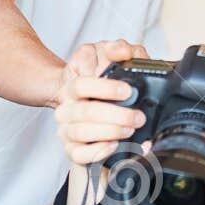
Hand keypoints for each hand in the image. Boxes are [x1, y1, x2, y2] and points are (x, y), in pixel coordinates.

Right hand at [53, 40, 148, 165]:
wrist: (80, 104)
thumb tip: (124, 51)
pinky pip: (79, 154)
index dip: (105, 88)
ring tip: (129, 129)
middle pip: (85, 112)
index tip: (128, 91)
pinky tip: (113, 146)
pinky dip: (97, 152)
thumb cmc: (100, 82)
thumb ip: (118, 49)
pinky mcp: (72, 148)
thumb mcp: (108, 59)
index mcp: (73, 85)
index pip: (82, 85)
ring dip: (109, 132)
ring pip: (81, 133)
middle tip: (137, 117)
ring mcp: (67, 129)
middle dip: (115, 115)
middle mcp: (66, 107)